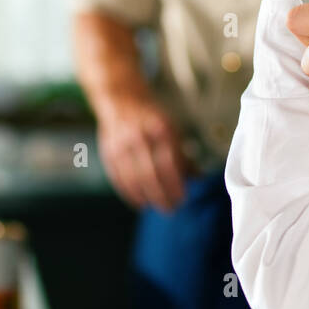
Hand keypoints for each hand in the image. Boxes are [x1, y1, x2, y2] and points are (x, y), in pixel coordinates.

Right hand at [94, 94, 197, 211]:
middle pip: (150, 173)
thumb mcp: (172, 128)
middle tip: (171, 209)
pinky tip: (138, 202)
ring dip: (145, 197)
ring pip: (132, 177)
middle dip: (161, 195)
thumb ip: (183, 154)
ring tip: (155, 207)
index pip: (169, 162)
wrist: (121, 98)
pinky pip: (118, 177)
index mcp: (160, 128)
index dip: (175, 183)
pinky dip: (128, 193)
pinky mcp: (109, 150)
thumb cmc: (151, 117)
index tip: (182, 198)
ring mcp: (121, 143)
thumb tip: (199, 177)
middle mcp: (140, 135)